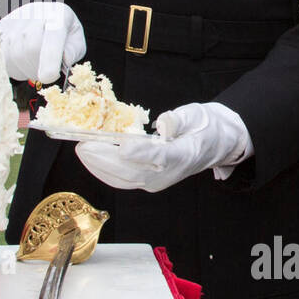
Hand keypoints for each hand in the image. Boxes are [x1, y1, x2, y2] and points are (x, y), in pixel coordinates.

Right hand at [0, 1, 85, 82]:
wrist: (44, 16)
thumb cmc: (63, 33)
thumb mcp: (76, 41)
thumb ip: (73, 51)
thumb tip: (63, 58)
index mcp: (58, 15)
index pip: (52, 36)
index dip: (49, 59)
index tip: (48, 77)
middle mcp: (35, 12)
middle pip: (29, 48)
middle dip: (36, 68)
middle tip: (44, 75)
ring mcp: (15, 19)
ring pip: (13, 54)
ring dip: (24, 69)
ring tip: (34, 67)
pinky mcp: (2, 27)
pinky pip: (2, 54)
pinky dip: (12, 66)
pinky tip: (22, 63)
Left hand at [75, 102, 251, 191]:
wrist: (216, 144)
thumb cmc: (205, 127)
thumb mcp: (196, 115)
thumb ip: (178, 120)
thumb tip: (162, 123)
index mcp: (183, 155)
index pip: (158, 157)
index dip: (138, 153)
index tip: (120, 146)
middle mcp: (168, 173)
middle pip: (132, 170)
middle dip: (104, 159)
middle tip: (83, 145)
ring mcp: (157, 182)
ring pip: (123, 179)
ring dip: (99, 166)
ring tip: (82, 150)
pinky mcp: (148, 183)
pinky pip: (122, 181)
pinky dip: (104, 172)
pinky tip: (92, 160)